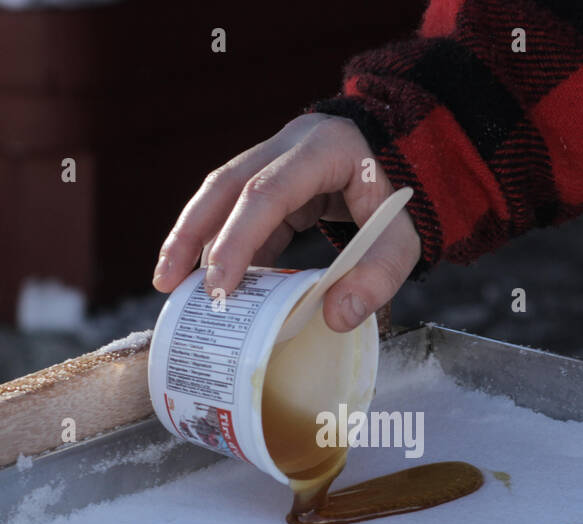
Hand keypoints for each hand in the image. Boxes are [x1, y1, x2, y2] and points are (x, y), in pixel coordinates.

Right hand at [153, 114, 419, 331]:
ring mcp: (276, 158)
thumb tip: (337, 319)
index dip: (237, 240)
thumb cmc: (408, 193)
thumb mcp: (406, 236)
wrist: (415, 150)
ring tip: (173, 285)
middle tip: (167, 283)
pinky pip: (239, 211)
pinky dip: (225, 246)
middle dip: (191, 236)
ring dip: (195, 239)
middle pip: (225, 186)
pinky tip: (217, 282)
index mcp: (323, 150)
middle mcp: (289, 145)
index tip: (219, 287)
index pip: (266, 194)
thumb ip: (378, 275)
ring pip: (220, 194)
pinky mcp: (274, 180)